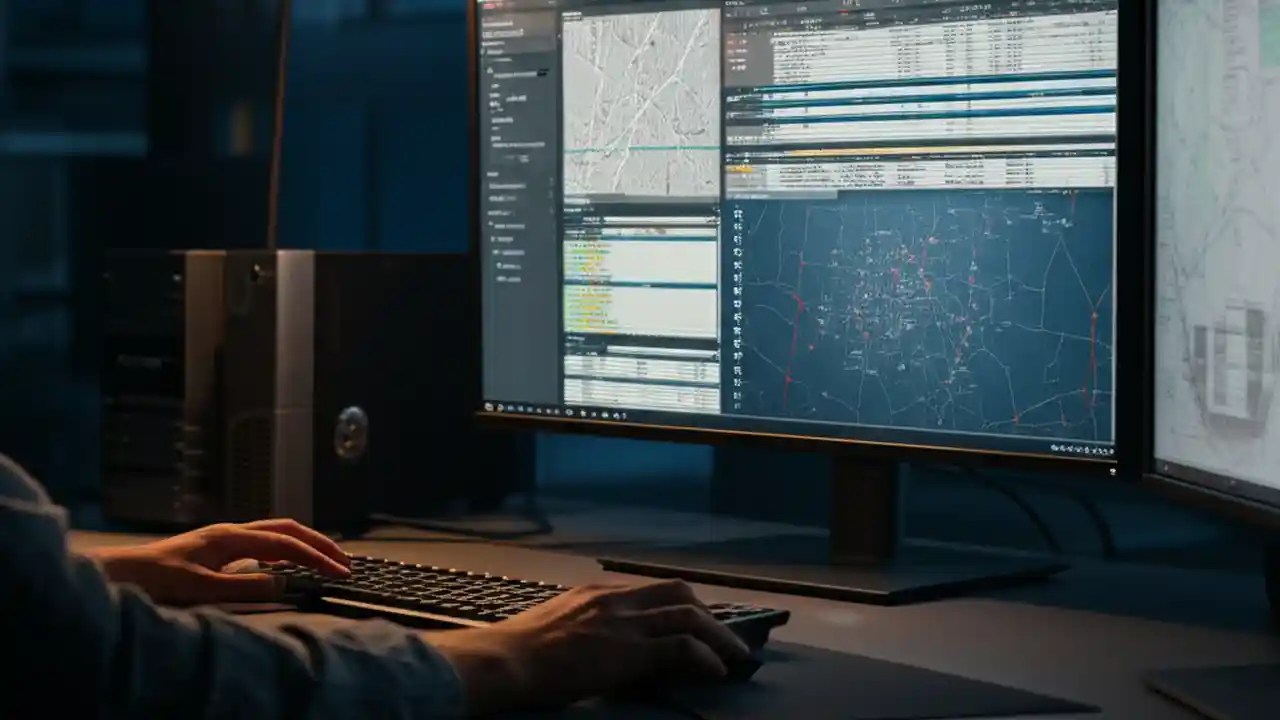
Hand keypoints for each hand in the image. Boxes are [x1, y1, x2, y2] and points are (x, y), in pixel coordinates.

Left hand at [84, 519, 350, 605]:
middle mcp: (232, 531)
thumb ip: (244, 586)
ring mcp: (226, 537)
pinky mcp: (220, 547)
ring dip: (305, 543)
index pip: (285, 544)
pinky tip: (289, 564)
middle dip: (319, 542)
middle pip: (287, 528)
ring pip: (276, 532)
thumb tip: (283, 584)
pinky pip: (264, 542)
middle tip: (344, 560)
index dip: (316, 557)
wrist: (125, 571)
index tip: (340, 572)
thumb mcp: (203, 588)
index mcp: (232, 537)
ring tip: (326, 558)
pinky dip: (287, 549)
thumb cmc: (159, 579)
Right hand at [425, 579, 750, 714]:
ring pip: (689, 615)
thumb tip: (601, 646)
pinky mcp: (628, 649)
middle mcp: (614, 599)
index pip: (651, 590)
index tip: (696, 622)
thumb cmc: (517, 653)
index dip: (680, 605)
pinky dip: (707, 656)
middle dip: (707, 613)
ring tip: (734, 654)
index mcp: (596, 593)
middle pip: (678, 593)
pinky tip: (717, 670)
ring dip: (719, 635)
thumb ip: (584, 627)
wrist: (505, 661)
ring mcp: (623, 621)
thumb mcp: (555, 626)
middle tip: (723, 636)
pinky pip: (682, 646)